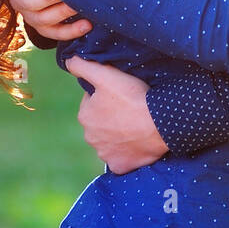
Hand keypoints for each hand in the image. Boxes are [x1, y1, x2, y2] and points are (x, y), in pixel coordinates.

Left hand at [65, 56, 168, 173]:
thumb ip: (83, 66)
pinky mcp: (120, 166)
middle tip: (131, 107)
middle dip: (111, 115)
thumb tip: (68, 61)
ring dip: (119, 134)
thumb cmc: (133, 97)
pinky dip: (127, 152)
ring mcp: (105, 154)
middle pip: (101, 122)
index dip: (108, 95)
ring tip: (137, 124)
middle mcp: (90, 137)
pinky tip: (137, 142)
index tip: (122, 93)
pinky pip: (121, 158)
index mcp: (85, 116)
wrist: (160, 123)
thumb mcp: (106, 75)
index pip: (93, 101)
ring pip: (110, 140)